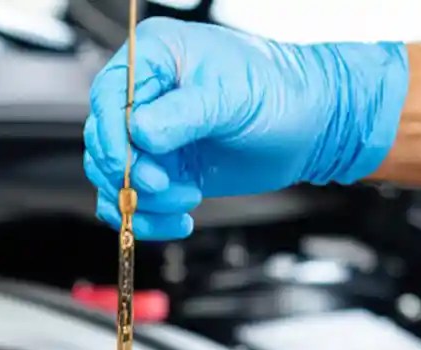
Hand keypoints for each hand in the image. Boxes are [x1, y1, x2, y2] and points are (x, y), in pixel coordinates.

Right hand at [84, 17, 408, 240]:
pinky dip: (149, 219)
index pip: (108, 98)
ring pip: (114, 178)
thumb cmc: (282, 90)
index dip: (113, 138)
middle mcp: (146, 96)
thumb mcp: (231, 96)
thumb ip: (182, 114)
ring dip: (143, 201)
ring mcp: (153, 135)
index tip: (132, 166)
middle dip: (131, 174)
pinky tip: (178, 220)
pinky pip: (135, 201)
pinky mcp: (164, 169)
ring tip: (185, 200)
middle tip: (166, 186)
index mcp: (155, 58)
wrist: (316, 124)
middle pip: (104, 142)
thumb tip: (139, 132)